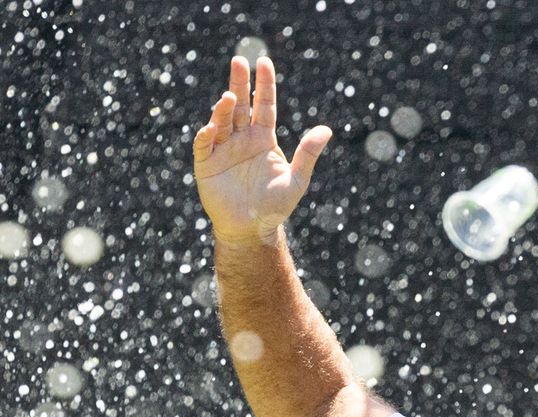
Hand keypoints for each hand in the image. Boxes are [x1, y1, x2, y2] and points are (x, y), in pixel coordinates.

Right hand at [192, 55, 331, 245]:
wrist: (252, 229)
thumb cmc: (275, 206)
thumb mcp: (296, 179)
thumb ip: (308, 154)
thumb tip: (327, 130)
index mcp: (264, 139)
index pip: (265, 106)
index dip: (265, 85)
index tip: (264, 63)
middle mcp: (242, 139)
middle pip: (240, 105)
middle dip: (239, 83)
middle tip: (239, 61)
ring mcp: (223, 149)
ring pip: (222, 121)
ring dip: (223, 108)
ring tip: (228, 97)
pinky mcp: (206, 164)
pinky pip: (204, 145)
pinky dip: (207, 135)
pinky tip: (212, 128)